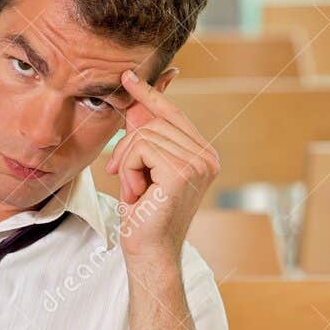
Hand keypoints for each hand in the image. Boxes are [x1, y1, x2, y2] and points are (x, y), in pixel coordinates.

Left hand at [104, 68, 219, 261]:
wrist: (149, 253)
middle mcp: (207, 157)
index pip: (173, 114)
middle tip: (122, 176)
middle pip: (154, 121)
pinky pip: (141, 148)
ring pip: (144, 134)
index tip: (129, 76)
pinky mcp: (182, 172)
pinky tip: (136, 194)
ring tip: (135, 191)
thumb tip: (137, 101)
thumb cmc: (144, 217)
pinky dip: (128, 170)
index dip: (150, 95)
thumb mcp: (142, 168)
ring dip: (127, 162)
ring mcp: (198, 164)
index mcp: (203, 155)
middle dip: (128, 146)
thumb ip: (144, 136)